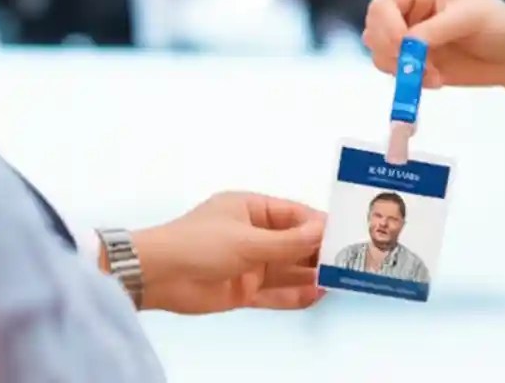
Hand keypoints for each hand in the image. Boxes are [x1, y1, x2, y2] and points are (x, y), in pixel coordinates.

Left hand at [120, 192, 326, 314]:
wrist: (154, 277)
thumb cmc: (197, 244)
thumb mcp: (247, 239)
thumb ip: (288, 240)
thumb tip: (323, 230)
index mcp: (252, 209)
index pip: (295, 214)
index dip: (320, 224)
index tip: (346, 232)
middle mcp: (253, 234)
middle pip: (294, 242)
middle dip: (319, 251)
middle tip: (350, 258)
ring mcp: (249, 263)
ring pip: (288, 269)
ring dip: (311, 274)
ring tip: (341, 278)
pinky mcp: (243, 289)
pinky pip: (275, 292)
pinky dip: (296, 294)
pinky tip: (318, 294)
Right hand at [362, 0, 504, 87]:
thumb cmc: (499, 24)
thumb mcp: (469, 19)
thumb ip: (435, 30)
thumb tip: (407, 44)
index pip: (383, 5)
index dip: (387, 27)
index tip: (404, 46)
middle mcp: (407, 11)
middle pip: (374, 30)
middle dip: (391, 52)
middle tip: (415, 66)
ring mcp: (409, 38)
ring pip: (380, 54)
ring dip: (401, 69)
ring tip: (433, 74)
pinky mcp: (414, 62)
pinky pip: (396, 74)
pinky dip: (410, 81)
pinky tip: (437, 79)